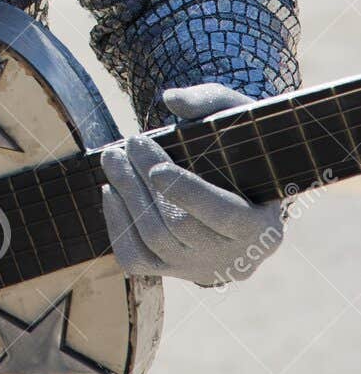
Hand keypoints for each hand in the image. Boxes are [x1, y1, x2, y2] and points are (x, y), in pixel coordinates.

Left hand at [101, 83, 284, 287]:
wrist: (241, 197)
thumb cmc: (241, 153)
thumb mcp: (240, 120)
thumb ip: (212, 102)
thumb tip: (171, 100)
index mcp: (262, 228)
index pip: (223, 215)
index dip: (188, 194)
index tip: (155, 169)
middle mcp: (234, 259)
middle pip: (179, 226)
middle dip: (144, 184)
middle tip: (126, 145)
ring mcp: (201, 270)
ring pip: (154, 241)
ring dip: (126, 196)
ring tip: (112, 159)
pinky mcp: (173, 273)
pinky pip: (137, 259)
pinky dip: (117, 224)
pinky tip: (110, 192)